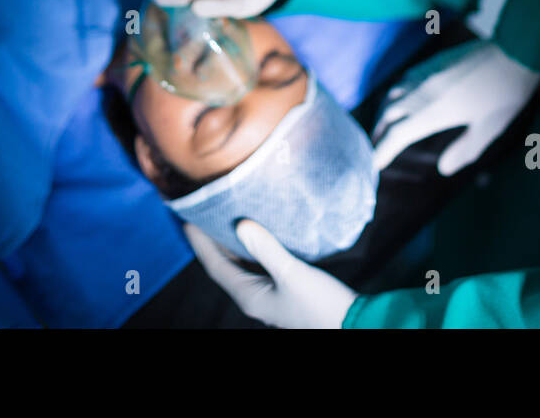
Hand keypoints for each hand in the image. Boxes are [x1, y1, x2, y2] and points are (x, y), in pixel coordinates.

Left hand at [186, 220, 355, 328]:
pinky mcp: (283, 292)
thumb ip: (266, 248)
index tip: (188, 218)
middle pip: (224, 267)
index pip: (215, 266)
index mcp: (249, 296)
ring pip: (240, 267)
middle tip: (202, 214)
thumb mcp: (293, 273)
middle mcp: (254, 298)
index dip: (200, 243)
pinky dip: (249, 251)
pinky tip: (256, 236)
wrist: (352, 324)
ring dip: (230, 246)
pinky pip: (256, 268)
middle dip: (211, 242)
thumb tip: (240, 223)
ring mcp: (268, 297)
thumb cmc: (321, 303)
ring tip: (224, 219)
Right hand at [372, 40, 539, 175]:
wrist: (514, 51)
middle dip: (378, 134)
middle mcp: (421, 92)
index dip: (381, 152)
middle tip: (376, 149)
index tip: (373, 165)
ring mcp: (424, 74)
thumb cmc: (505, 94)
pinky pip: (403, 80)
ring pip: (392, 95)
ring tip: (385, 126)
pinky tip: (403, 98)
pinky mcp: (432, 62)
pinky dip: (395, 94)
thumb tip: (443, 169)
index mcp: (432, 112)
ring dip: (384, 113)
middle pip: (386, 115)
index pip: (396, 136)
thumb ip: (464, 150)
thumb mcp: (488, 129)